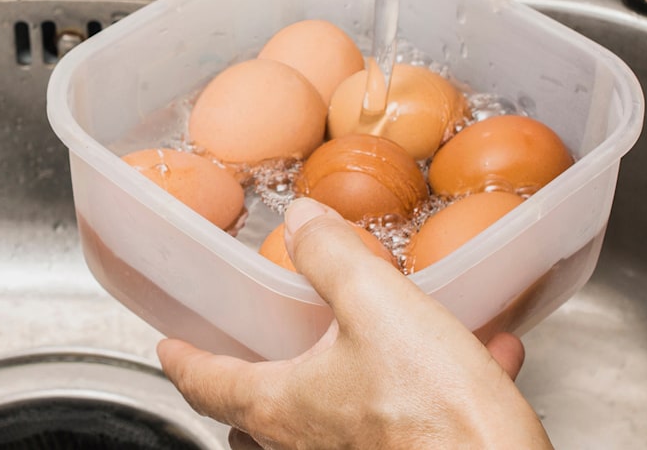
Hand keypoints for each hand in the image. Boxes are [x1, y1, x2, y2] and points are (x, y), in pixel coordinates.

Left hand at [157, 198, 551, 448]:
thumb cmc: (436, 412)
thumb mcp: (377, 306)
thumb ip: (333, 257)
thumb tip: (303, 219)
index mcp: (285, 406)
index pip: (209, 383)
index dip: (184, 360)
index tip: (169, 347)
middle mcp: (307, 447)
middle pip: (254, 422)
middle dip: (249, 389)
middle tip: (249, 358)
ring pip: (317, 433)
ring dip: (323, 395)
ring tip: (345, 359)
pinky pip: (399, 427)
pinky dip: (419, 393)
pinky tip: (478, 355)